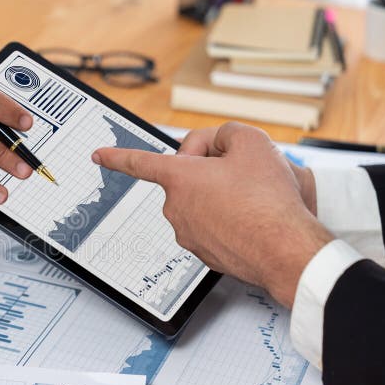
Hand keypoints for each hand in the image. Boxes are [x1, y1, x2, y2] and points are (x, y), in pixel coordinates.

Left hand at [92, 122, 333, 306]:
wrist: (285, 250)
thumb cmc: (268, 201)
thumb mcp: (252, 141)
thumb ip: (225, 132)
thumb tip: (218, 146)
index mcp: (179, 178)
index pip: (140, 162)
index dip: (118, 156)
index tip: (99, 155)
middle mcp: (176, 207)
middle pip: (186, 176)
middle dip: (210, 167)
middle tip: (243, 169)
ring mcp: (189, 233)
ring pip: (203, 200)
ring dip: (223, 193)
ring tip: (255, 198)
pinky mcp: (205, 251)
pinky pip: (214, 223)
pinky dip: (230, 217)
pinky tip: (253, 216)